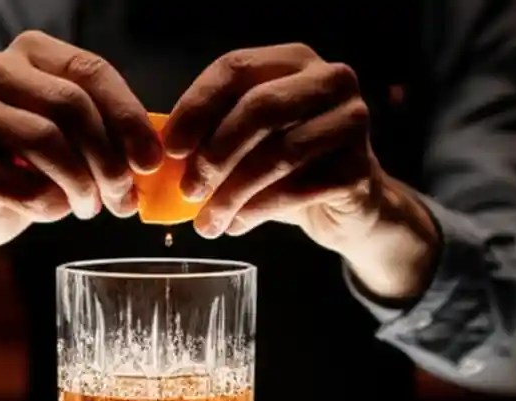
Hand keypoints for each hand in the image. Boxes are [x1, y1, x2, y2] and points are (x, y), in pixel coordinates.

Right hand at [0, 31, 161, 289]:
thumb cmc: (45, 160)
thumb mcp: (83, 134)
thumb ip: (116, 133)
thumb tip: (152, 161)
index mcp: (32, 51)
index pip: (91, 71)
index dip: (128, 118)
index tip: (152, 162)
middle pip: (70, 105)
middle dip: (108, 158)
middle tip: (124, 196)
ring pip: (46, 142)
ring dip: (82, 185)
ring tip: (93, 207)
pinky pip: (25, 188)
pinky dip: (53, 207)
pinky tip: (57, 209)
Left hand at [163, 43, 438, 300]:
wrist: (347, 207)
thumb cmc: (287, 168)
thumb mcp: (248, 141)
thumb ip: (211, 135)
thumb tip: (157, 155)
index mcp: (294, 60)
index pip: (235, 69)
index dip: (196, 107)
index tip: (167, 149)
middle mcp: (330, 81)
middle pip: (259, 108)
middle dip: (215, 154)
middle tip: (187, 190)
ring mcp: (352, 123)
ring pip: (278, 154)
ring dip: (232, 193)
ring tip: (207, 222)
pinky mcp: (358, 170)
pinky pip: (296, 191)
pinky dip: (257, 211)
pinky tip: (236, 225)